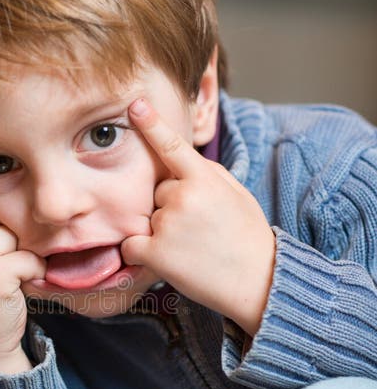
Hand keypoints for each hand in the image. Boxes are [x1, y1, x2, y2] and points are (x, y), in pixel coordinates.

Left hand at [121, 99, 275, 336]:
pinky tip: (170, 261)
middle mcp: (183, 196)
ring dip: (160, 232)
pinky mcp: (155, 252)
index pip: (172, 146)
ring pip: (146, 218)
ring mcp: (167, 224)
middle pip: (158, 191)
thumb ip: (209, 175)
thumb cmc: (247, 238)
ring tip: (192, 248)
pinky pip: (130, 245)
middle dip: (170, 206)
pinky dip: (142, 254)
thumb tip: (184, 162)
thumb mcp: (237, 195)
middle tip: (199, 230)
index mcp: (205, 178)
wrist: (258, 282)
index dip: (151, 124)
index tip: (134, 105)